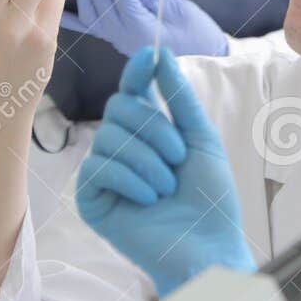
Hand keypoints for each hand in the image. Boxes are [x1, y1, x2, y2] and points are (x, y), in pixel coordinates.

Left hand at [57, 0, 228, 57]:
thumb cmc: (199, 38)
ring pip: (88, 9)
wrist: (203, 63)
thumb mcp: (181, 10)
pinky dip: (72, 14)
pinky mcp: (115, 37)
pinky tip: (62, 0)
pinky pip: (86, 27)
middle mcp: (121, 35)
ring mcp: (115, 38)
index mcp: (140, 29)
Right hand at [76, 47, 255, 296]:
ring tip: (167, 188)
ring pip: (109, 138)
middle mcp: (121, 148)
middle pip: (118, 108)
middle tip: (178, 159)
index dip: (138, 72)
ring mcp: (103, 173)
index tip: (150, 56)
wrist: (208, 245)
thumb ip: (179, 98)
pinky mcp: (90, 200)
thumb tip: (159, 54)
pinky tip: (149, 201)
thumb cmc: (209, 198)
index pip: (132, 91)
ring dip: (148, 162)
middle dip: (155, 130)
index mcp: (147, 132)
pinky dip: (131, 181)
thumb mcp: (201, 139)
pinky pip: (98, 168)